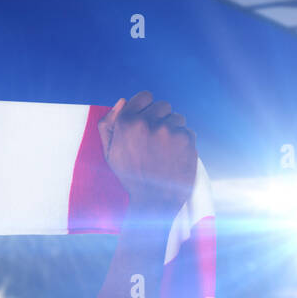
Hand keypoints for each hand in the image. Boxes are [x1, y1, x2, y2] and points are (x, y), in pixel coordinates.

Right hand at [98, 91, 197, 222]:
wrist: (154, 201)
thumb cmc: (131, 177)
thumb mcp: (110, 152)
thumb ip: (108, 124)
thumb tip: (122, 101)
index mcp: (126, 122)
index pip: (145, 96)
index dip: (147, 108)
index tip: (148, 122)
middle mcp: (146, 122)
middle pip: (163, 106)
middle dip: (161, 119)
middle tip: (157, 142)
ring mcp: (167, 129)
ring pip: (177, 118)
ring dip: (174, 131)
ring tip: (166, 152)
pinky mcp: (185, 138)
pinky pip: (188, 131)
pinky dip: (184, 143)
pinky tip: (175, 158)